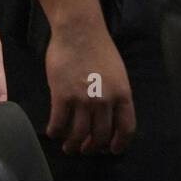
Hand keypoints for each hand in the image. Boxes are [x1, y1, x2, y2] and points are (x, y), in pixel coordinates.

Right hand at [44, 24, 135, 155]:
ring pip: (78, 135)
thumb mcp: (117, 73)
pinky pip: (58, 124)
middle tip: (85, 149)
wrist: (80, 31)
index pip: (126, 127)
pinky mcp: (62, 96)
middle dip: (93, 147)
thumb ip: (115, 94)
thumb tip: (110, 115)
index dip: (119, 143)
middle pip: (100, 136)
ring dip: (72, 145)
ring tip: (69, 146)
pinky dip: (55, 132)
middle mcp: (105, 100)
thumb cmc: (99, 48)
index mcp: (123, 93)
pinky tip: (54, 131)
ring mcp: (83, 99)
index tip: (113, 150)